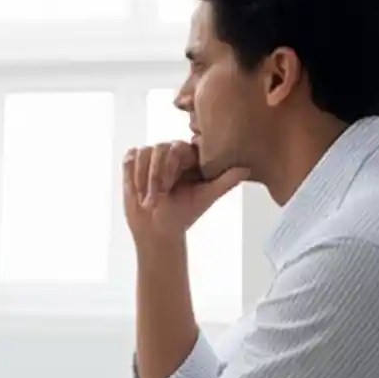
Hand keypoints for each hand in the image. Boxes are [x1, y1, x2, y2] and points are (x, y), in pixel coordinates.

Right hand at [123, 141, 247, 244]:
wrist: (157, 230)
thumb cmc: (184, 215)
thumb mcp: (207, 197)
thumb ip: (226, 181)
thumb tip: (247, 168)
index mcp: (190, 157)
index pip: (179, 147)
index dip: (172, 165)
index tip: (170, 187)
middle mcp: (171, 153)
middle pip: (160, 147)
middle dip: (157, 174)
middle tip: (159, 196)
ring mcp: (151, 157)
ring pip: (143, 152)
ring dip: (144, 178)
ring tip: (149, 199)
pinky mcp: (134, 162)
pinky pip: (130, 158)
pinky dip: (132, 175)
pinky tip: (139, 191)